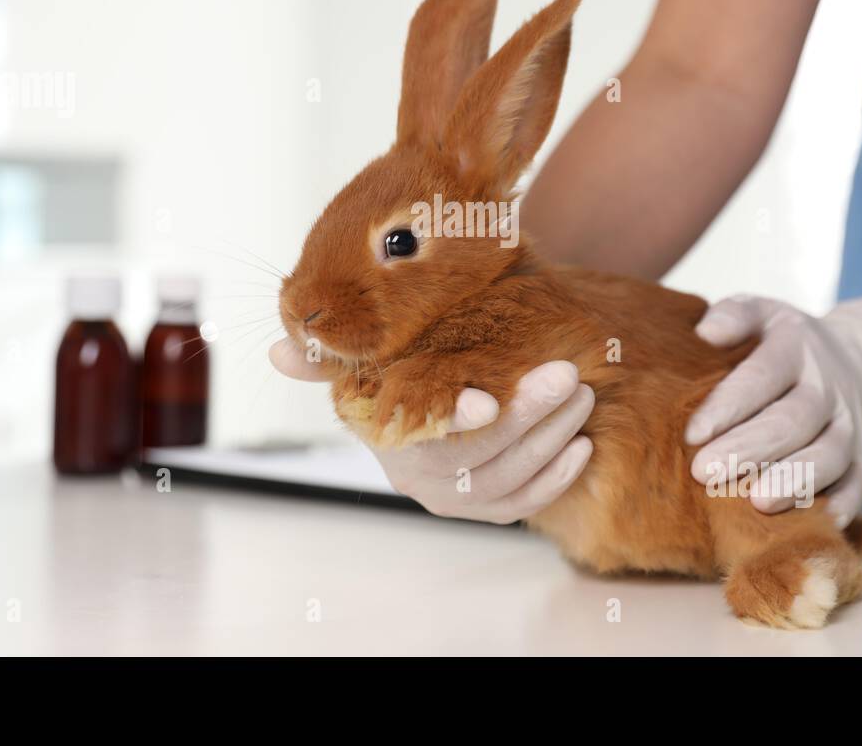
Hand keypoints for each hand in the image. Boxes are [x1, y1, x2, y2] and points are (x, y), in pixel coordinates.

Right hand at [269, 340, 595, 522]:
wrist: (424, 413)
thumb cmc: (395, 380)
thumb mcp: (361, 368)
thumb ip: (325, 361)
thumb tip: (278, 352)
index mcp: (390, 441)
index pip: (423, 433)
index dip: (455, 418)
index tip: (488, 399)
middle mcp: (420, 479)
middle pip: (481, 453)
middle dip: (527, 414)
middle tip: (566, 373)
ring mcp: (457, 499)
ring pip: (512, 476)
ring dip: (552, 437)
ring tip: (581, 393)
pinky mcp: (489, 509)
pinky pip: (528, 502)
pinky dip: (558, 476)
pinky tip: (582, 443)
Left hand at [684, 277, 861, 526]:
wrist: (856, 364)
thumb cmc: (782, 344)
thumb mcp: (762, 313)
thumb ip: (734, 315)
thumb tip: (705, 333)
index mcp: (796, 348)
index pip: (762, 377)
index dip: (728, 406)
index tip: (693, 434)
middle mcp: (827, 388)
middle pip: (792, 421)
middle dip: (749, 449)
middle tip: (705, 472)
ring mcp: (849, 425)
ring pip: (829, 456)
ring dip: (795, 481)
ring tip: (757, 501)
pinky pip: (858, 484)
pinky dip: (841, 505)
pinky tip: (812, 522)